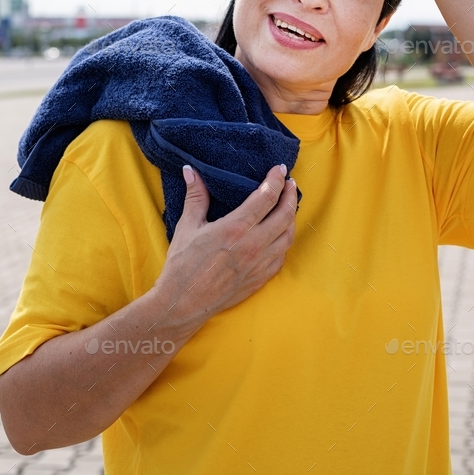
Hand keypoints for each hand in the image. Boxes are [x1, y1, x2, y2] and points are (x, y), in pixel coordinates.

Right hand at [153, 164, 296, 329]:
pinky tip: (280, 234)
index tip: (280, 169)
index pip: (267, 197)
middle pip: (285, 214)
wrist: (183, 304)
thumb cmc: (182, 265)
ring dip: (291, 217)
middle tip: (289, 183)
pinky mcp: (260, 279)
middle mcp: (253, 245)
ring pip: (288, 235)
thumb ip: (195, 197)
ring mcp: (260, 264)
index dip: (276, 180)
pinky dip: (285, 240)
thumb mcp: (187, 226)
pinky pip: (282, 256)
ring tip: (287, 206)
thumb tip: (191, 171)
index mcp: (236, 228)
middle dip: (290, 195)